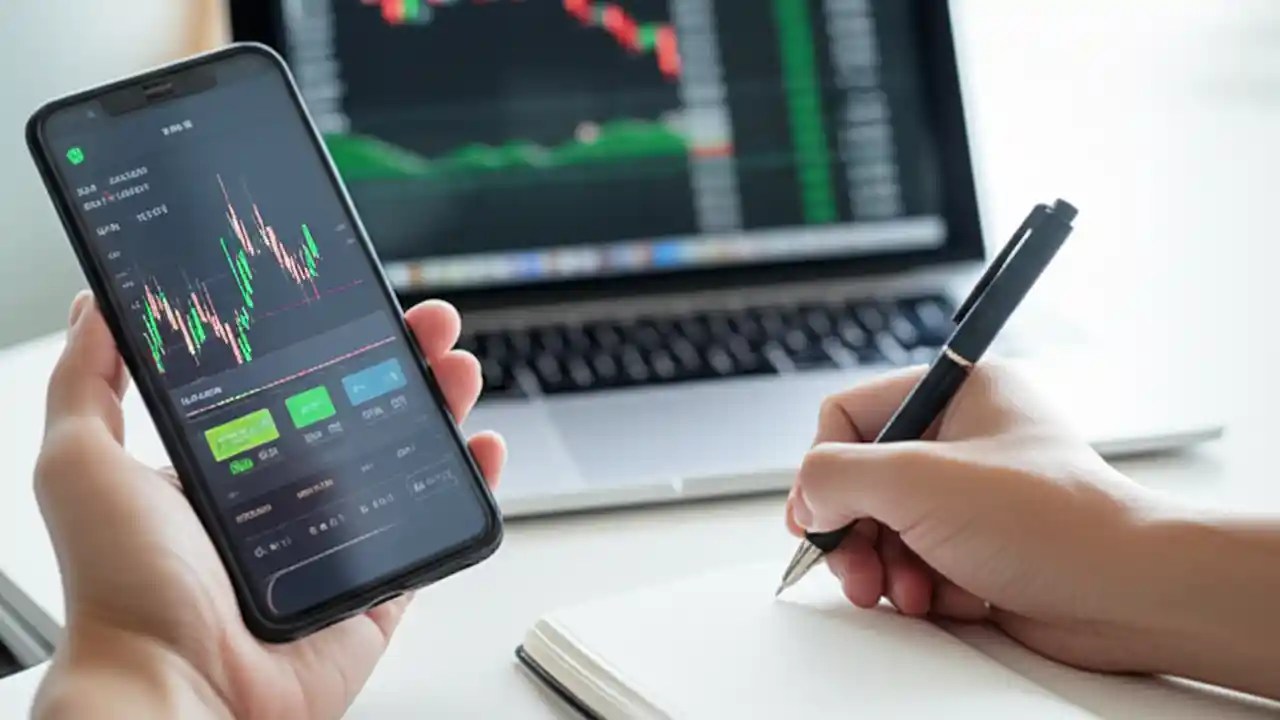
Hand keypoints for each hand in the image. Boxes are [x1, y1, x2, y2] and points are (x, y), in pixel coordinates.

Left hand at [33, 292, 504, 719]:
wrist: (176, 691)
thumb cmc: (121, 590)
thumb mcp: (81, 465)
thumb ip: (87, 382)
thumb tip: (96, 305)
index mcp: (226, 467)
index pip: (294, 382)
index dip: (334, 338)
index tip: (361, 301)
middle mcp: (284, 501)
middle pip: (362, 410)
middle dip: (404, 360)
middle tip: (430, 324)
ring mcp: (335, 546)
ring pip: (405, 462)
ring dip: (442, 409)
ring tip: (459, 370)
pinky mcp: (375, 594)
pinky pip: (432, 535)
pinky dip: (466, 490)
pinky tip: (481, 449)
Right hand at [785, 362, 1167, 673]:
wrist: (1128, 593)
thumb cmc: (1049, 521)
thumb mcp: (916, 480)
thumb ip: (836, 475)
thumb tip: (810, 497)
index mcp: (957, 392)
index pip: (850, 415)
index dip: (824, 467)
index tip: (818, 515)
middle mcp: (964, 439)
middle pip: (862, 481)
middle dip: (854, 532)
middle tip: (855, 566)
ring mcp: (973, 496)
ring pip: (884, 529)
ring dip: (883, 567)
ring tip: (903, 590)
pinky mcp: (982, 548)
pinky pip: (917, 564)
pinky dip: (919, 588)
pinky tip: (943, 600)